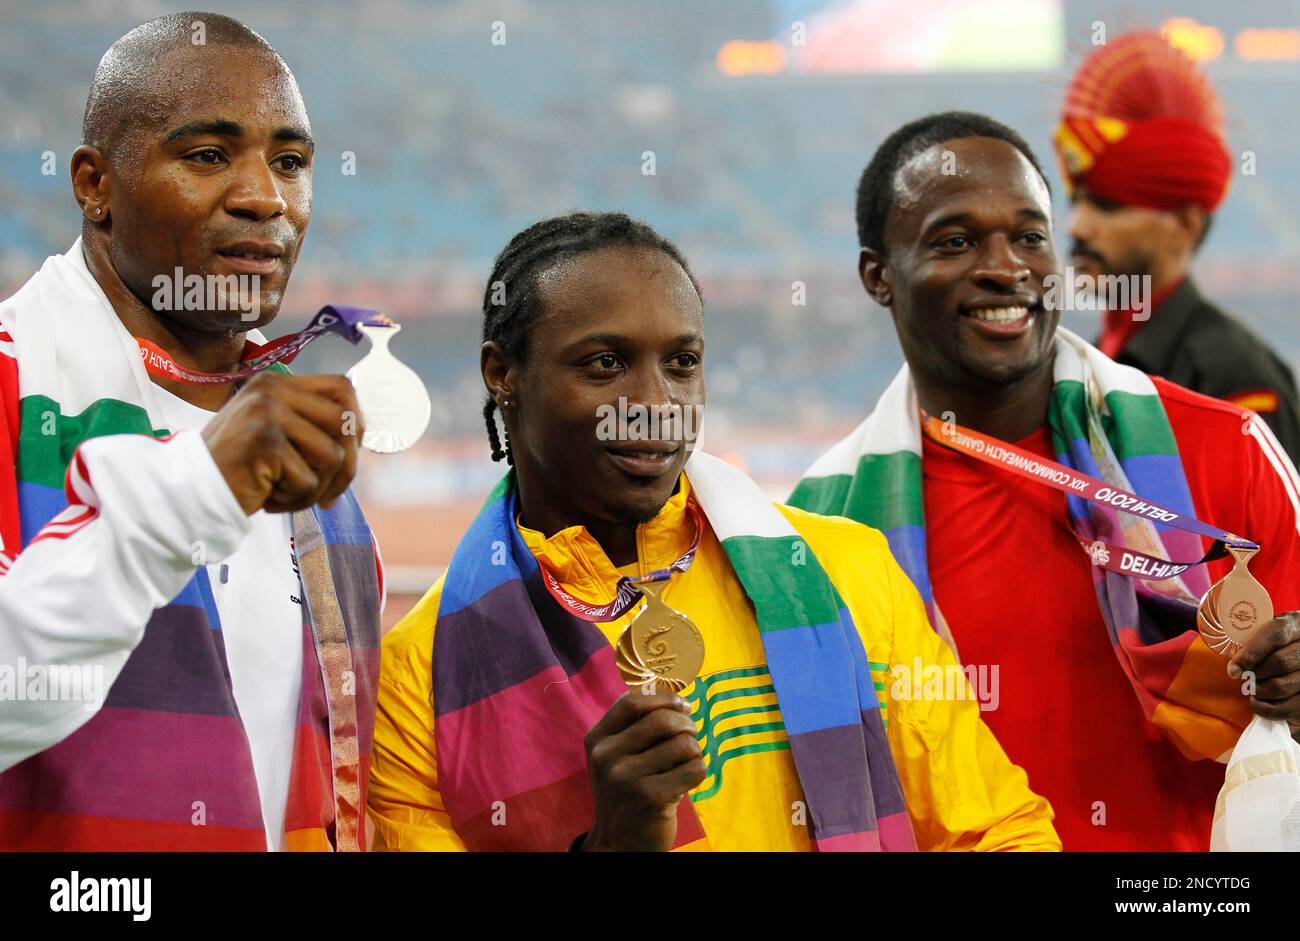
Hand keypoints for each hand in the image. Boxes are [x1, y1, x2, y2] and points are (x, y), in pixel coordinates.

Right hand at [201, 372, 363, 514]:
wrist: (189, 489)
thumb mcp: (272, 431)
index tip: (349, 453)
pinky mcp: (265, 443)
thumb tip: (358, 434)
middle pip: (344, 423)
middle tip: (329, 495)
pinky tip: (269, 499)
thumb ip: (308, 424)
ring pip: (331, 456)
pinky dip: (295, 500)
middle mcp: (272, 391)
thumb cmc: (237, 467)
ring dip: (316, 488)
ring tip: (285, 494)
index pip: (342, 389)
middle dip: (346, 467)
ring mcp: (267, 414)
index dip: (356, 423)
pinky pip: (308, 481)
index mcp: (277, 383)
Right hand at [580, 689, 704, 851]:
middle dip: (687, 725)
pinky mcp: (648, 797)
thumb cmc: (627, 791)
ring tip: (683, 765)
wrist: (620, 842)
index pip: (632, 702)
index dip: (664, 699)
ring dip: (694, 752)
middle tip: (691, 736)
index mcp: (597, 739)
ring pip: (683, 744)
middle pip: (662, 720)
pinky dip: (698, 771)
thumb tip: (678, 697)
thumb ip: (636, 726)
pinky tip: (685, 782)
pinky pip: (694, 768)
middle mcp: (606, 756)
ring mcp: (625, 777)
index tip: (683, 706)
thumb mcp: (616, 756)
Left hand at [1227, 611, 1299, 723]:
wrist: (1293, 664)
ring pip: (1283, 686)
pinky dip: (1266, 709)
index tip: (1233, 669)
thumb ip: (1252, 641)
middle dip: (1255, 674)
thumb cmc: (1270, 648)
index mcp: (1296, 623)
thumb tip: (1233, 665)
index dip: (1252, 652)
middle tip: (1245, 679)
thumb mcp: (1263, 635)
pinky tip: (1257, 703)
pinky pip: (1288, 708)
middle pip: (1280, 662)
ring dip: (1260, 691)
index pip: (1276, 634)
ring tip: (1253, 689)